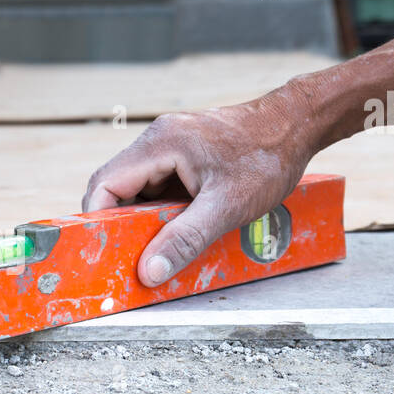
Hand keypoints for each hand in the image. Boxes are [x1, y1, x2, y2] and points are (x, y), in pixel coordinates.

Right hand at [82, 84, 323, 286]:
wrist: (298, 123)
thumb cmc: (266, 159)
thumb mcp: (226, 206)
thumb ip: (184, 239)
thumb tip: (149, 271)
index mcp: (160, 144)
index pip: (105, 184)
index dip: (96, 220)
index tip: (101, 250)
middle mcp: (159, 139)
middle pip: (117, 186)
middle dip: (119, 223)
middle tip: (128, 256)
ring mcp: (171, 143)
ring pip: (138, 187)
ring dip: (143, 217)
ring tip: (156, 245)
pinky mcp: (185, 151)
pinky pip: (159, 183)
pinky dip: (162, 208)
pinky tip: (179, 227)